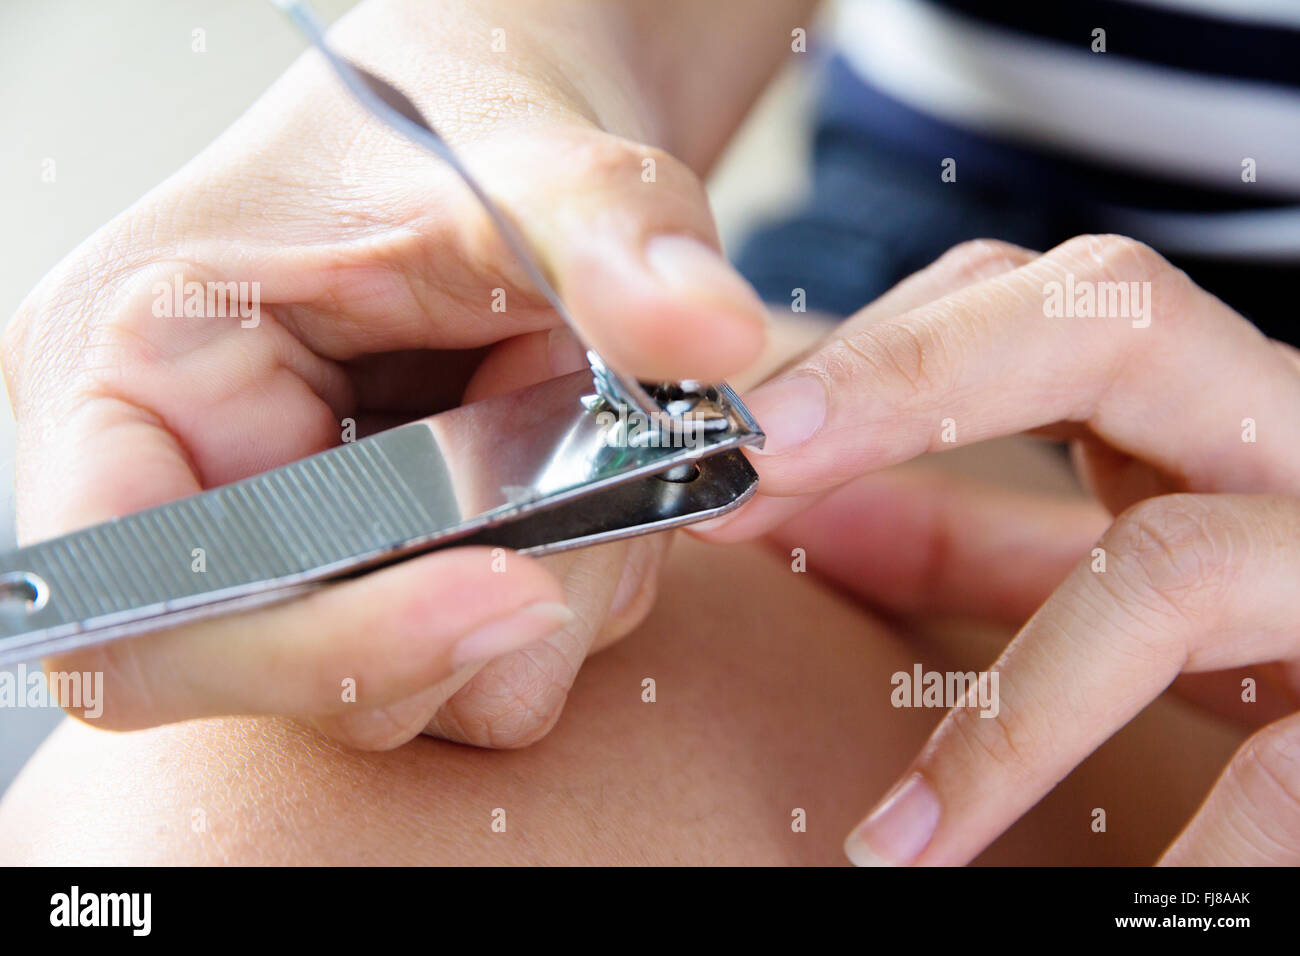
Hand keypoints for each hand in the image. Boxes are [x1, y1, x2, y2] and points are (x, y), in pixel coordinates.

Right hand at [2, 0, 767, 748]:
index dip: (319, 645)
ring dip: (558, 585)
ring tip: (581, 428)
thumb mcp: (518, 152)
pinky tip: (590, 479)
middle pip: (314, 685)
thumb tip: (712, 333)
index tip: (510, 585)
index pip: (139, 607)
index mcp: (134, 386)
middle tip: (585, 453)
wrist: (495, 143)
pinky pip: (499, 667)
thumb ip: (603, 234)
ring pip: (434, 693)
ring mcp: (305, 558)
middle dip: (489, 593)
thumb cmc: (448, 124)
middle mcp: (196, 498)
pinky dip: (579, 590)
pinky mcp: (396, 583)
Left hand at [699, 235, 1299, 864]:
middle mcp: (1294, 446)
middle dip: (906, 384)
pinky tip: (1037, 907)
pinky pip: (1280, 773)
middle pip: (1115, 322)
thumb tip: (809, 511)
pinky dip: (1169, 855)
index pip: (1037, 298)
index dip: (878, 349)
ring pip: (1176, 568)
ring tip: (892, 837)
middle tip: (756, 463)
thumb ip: (971, 543)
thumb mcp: (1118, 574)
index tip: (738, 438)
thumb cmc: (1280, 641)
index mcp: (1208, 406)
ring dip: (1004, 715)